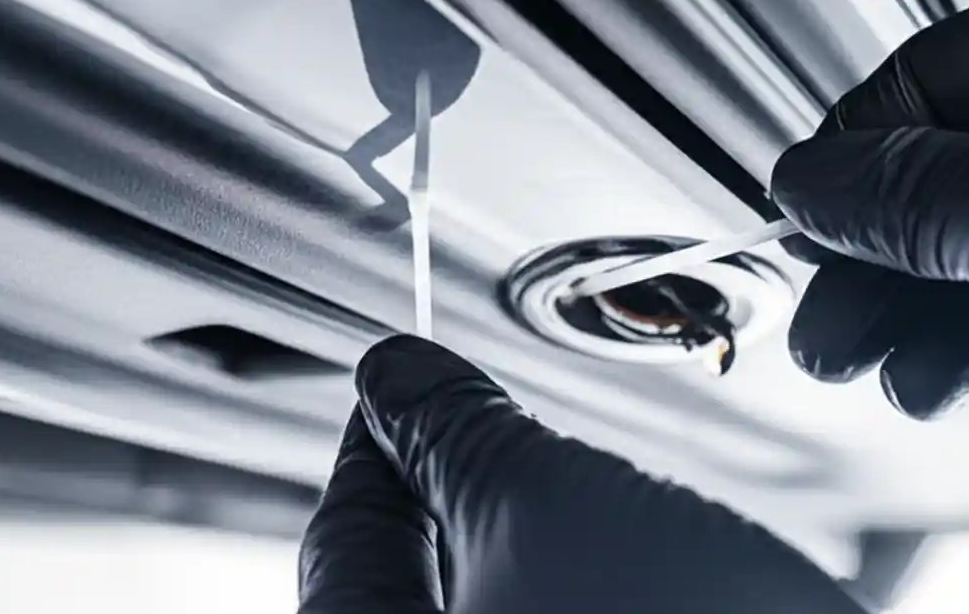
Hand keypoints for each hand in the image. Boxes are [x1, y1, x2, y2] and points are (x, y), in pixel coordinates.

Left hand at [300, 335, 868, 612]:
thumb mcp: (549, 505)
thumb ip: (457, 434)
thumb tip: (398, 376)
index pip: (349, 532)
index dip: (379, 436)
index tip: (405, 380)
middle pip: (414, 572)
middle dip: (450, 484)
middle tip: (483, 417)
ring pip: (491, 597)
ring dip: (519, 535)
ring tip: (569, 490)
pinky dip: (571, 580)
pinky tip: (619, 555)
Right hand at [771, 0, 968, 474]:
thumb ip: (918, 194)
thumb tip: (812, 178)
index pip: (942, 76)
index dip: (860, 148)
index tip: (803, 211)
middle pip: (939, 179)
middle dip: (871, 254)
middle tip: (820, 313)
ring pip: (961, 262)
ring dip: (902, 320)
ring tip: (868, 361)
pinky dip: (958, 359)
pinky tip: (939, 383)